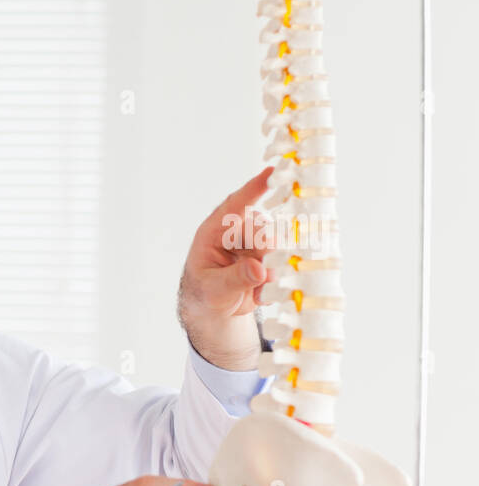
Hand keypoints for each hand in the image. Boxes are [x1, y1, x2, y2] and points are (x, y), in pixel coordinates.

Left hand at [177, 167, 276, 368]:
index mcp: (214, 232)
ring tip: (257, 286)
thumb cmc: (205, 293)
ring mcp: (254, 245)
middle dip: (266, 249)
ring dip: (271, 269)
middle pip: (262, 229)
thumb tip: (258, 269)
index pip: (234, 206)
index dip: (253, 189)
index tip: (272, 173)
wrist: (214, 311)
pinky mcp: (269, 258)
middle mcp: (237, 233)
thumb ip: (234, 279)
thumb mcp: (213, 289)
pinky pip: (282, 265)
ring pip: (276, 247)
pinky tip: (258, 294)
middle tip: (262, 271)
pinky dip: (273, 283)